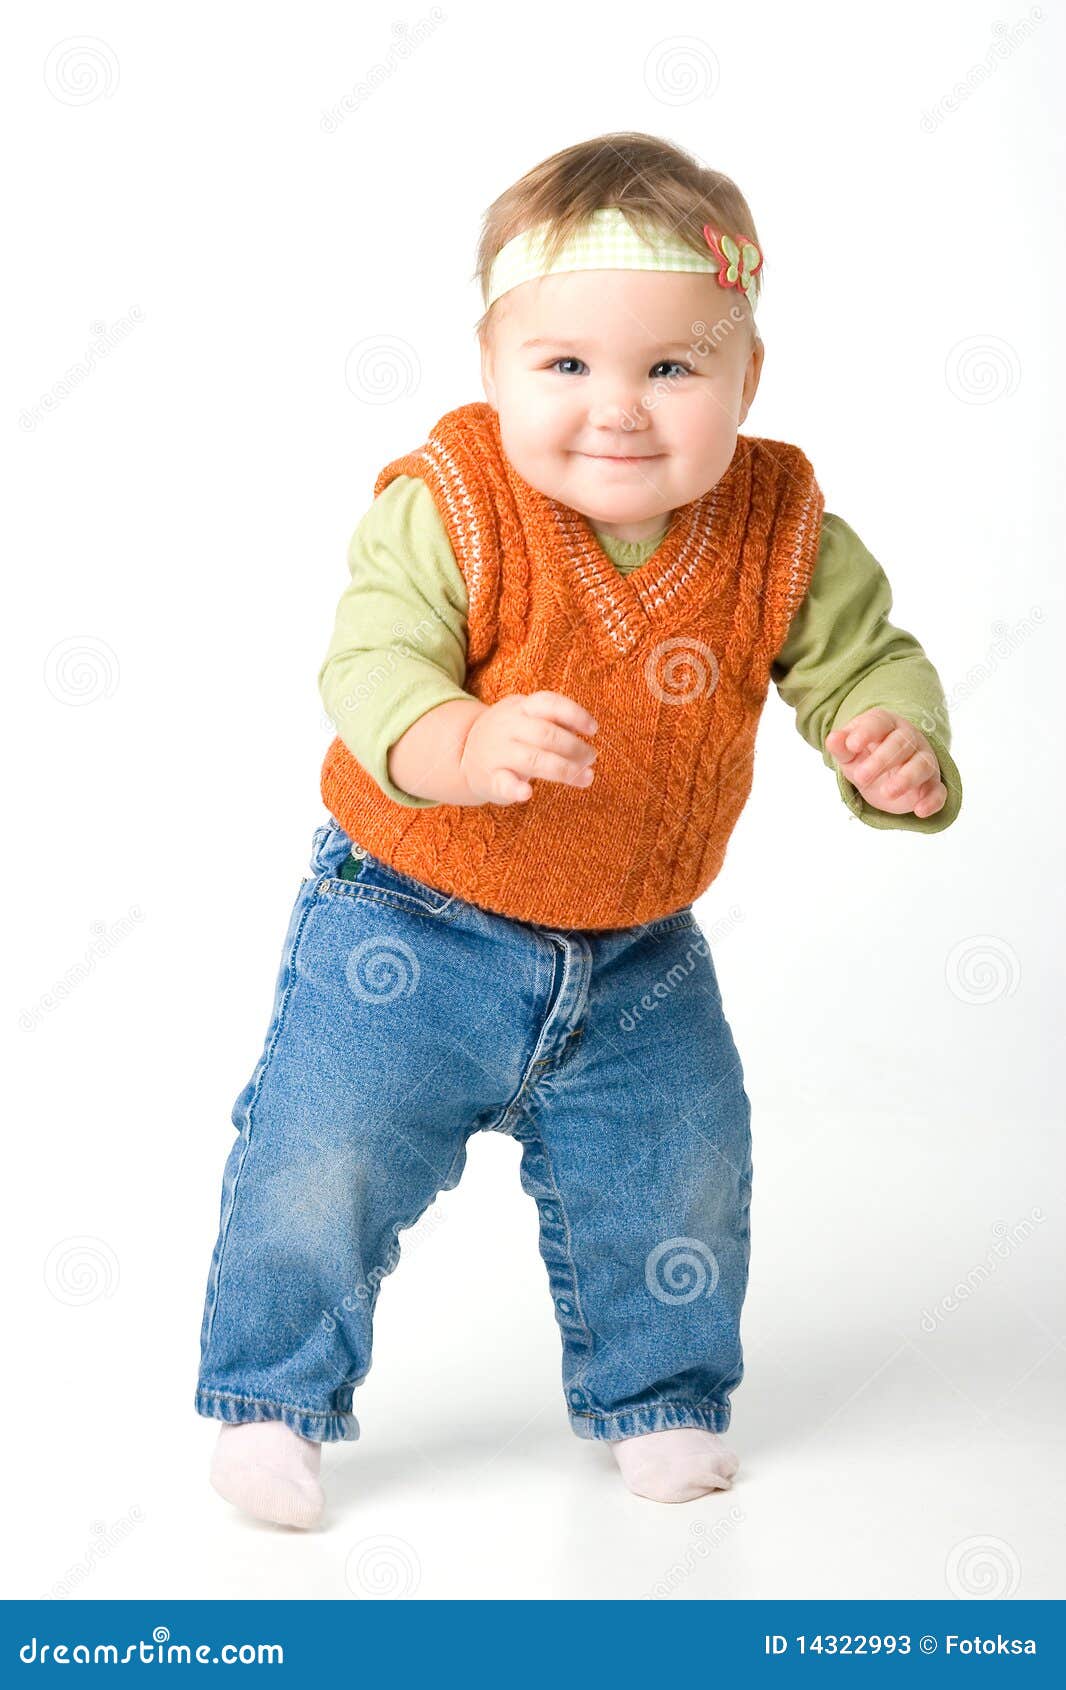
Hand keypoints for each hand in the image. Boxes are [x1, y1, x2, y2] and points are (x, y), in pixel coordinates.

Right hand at [459, 690, 597, 805]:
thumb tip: (588, 744)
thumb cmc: (510, 736)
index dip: (575, 715)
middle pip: (546, 734)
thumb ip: (555, 725)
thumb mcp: (527, 718)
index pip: (549, 703)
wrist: (462, 752)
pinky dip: (515, 788)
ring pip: (533, 760)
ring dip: (564, 770)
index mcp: (520, 707)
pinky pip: (503, 782)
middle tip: (591, 758)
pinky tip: (528, 793)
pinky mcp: (490, 779)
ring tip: (586, 777)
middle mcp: (508, 727)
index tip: (593, 730)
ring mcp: (497, 753)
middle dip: (575, 747)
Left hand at [825, 707, 946, 818]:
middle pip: (901, 744)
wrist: (886, 774)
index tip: (852, 745)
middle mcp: (910, 739)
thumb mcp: (850, 753)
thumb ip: (842, 747)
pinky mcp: (932, 785)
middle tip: (861, 777)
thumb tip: (832, 739)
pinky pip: (939, 791)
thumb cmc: (866, 757)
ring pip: (922, 765)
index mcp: (887, 725)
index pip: (880, 722)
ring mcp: (924, 761)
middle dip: (881, 760)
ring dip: (906, 778)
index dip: (866, 732)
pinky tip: (920, 811)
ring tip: (886, 793)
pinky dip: (932, 801)